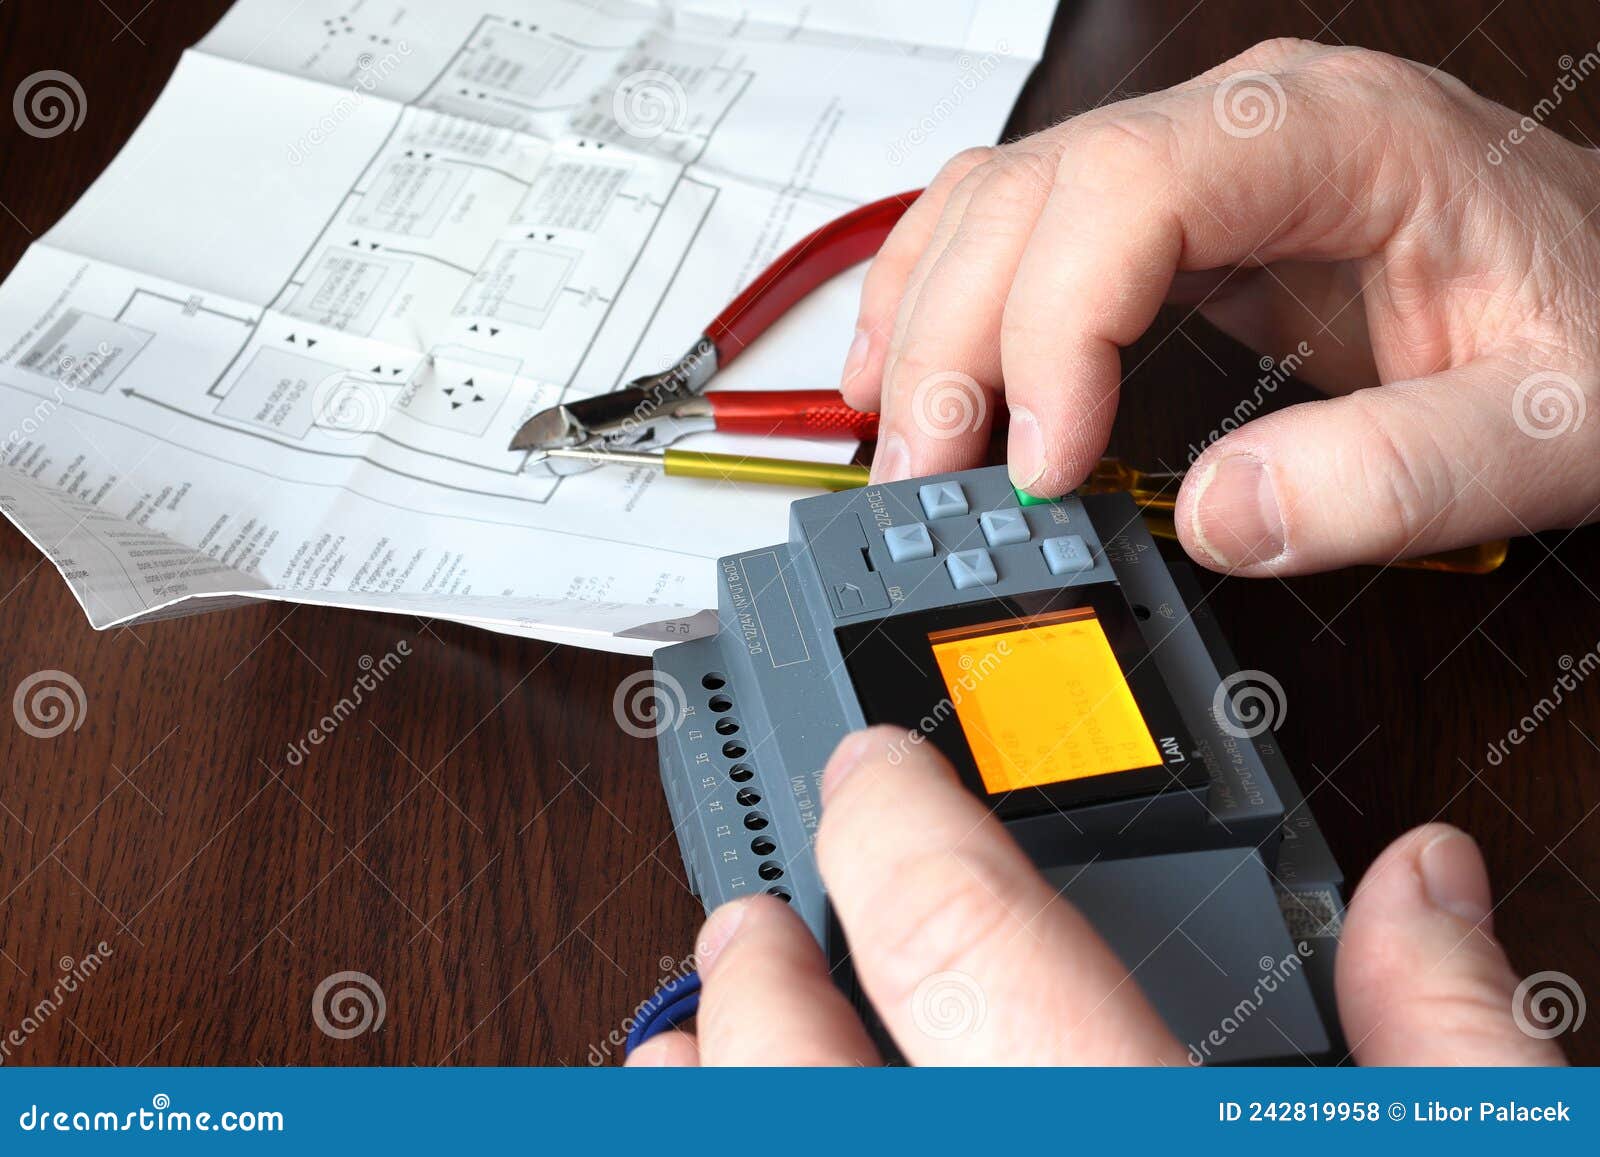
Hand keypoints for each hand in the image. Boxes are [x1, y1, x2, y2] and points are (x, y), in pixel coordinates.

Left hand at [628, 726, 1566, 1065]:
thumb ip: (1445, 1026)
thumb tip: (1429, 886)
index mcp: (1122, 1126)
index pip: (964, 939)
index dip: (901, 824)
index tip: (877, 769)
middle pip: (790, 1062)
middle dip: (758, 967)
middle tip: (756, 910)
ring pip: (747, 1144)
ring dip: (704, 1073)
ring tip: (703, 1025)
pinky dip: (732, 1133)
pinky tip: (723, 1109)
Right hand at [842, 39, 1599, 574]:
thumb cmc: (1595, 329)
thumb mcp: (1550, 424)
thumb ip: (1399, 475)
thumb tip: (1217, 514)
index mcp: (1339, 137)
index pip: (1129, 189)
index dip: (1053, 327)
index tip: (1047, 468)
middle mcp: (1250, 121)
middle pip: (1032, 193)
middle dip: (956, 346)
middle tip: (933, 487)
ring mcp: (1202, 158)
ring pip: (1001, 198)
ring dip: (929, 321)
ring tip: (907, 445)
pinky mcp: (1178, 213)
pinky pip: (1021, 225)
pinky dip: (947, 297)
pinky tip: (919, 369)